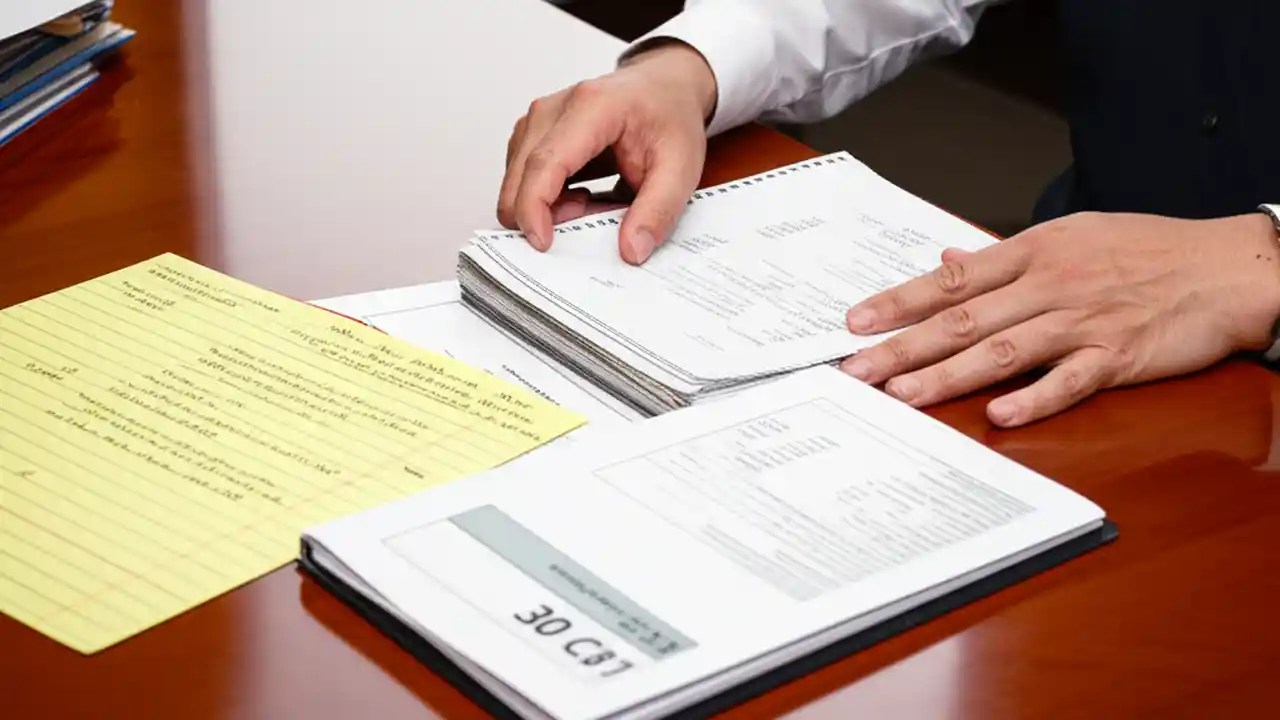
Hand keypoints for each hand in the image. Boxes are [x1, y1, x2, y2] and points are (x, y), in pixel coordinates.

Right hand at [497, 42, 716, 264]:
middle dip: (544, 215)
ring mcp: (538, 119)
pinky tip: (580, 194)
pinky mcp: (532, 132)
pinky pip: (522, 178)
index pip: (545, 163)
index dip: (535, 208)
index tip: (543, 244)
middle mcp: (554, 108)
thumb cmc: (670, 117)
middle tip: (590, 218)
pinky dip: (546, 199)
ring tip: (592, 201)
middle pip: (521, 176)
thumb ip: (658, 211)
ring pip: (517, 182)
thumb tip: (631, 250)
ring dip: (547, 207)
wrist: (666, 86)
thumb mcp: (681, 168)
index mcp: (592, 107)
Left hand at [840, 211, 1279, 426]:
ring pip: (1004, 350)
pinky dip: (1034, 399)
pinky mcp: (1118, 357)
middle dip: (904, 346)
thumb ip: (1005, 258)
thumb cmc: (1148, 250)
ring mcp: (1084, 321)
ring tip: (902, 396)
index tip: (855, 321)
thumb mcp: (1073, 237)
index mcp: (1036, 251)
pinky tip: (998, 417)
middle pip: (964, 319)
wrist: (1229, 266)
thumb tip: (947, 260)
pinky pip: (1070, 381)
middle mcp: (1051, 284)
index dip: (900, 301)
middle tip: (855, 370)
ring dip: (948, 375)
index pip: (952, 280)